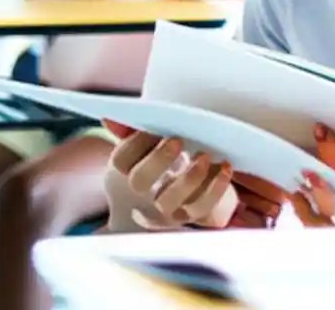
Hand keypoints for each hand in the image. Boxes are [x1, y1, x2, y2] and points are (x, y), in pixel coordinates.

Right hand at [101, 120, 237, 229]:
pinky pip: (201, 208)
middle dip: (158, 159)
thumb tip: (109, 117)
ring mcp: (167, 209)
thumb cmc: (167, 161)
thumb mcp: (150, 145)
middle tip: (177, 140)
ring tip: (205, 156)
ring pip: (169, 201)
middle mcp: (144, 194)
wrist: (190, 194)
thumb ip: (134, 129)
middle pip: (139, 182)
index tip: (153, 127)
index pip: (121, 161)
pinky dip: (215, 188)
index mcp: (129, 171)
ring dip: (188, 178)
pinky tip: (225, 167)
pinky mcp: (192, 216)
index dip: (134, 143)